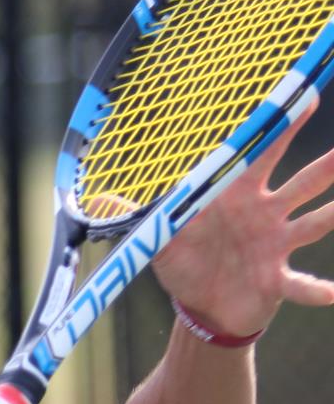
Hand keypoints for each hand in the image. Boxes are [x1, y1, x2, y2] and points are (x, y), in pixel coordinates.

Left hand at [154, 98, 333, 335]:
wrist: (200, 307)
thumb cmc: (186, 262)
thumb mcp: (157, 237)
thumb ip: (133, 215)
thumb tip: (93, 199)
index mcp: (237, 197)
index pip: (261, 155)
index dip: (280, 128)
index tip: (303, 96)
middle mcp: (266, 215)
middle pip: (304, 182)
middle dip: (327, 165)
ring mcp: (276, 245)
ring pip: (315, 223)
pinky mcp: (277, 280)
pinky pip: (302, 284)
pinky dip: (318, 289)